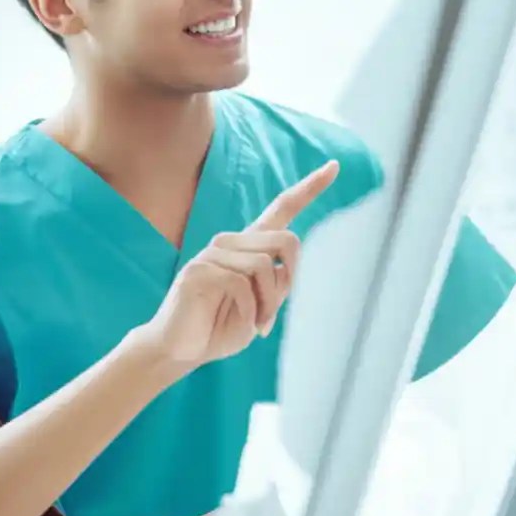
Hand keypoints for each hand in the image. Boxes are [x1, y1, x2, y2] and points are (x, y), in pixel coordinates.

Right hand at [144, 160, 340, 367]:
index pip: (281, 209)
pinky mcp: (198, 270)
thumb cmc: (219, 328)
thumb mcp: (260, 307)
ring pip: (264, 266)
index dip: (309, 188)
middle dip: (289, 281)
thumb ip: (276, 283)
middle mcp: (230, 242)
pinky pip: (242, 285)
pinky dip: (250, 311)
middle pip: (286, 241)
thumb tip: (282, 269)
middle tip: (273, 312)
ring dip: (268, 304)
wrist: (180, 350)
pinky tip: (243, 324)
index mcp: (248, 246)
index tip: (334, 166)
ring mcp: (211, 254)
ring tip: (257, 324)